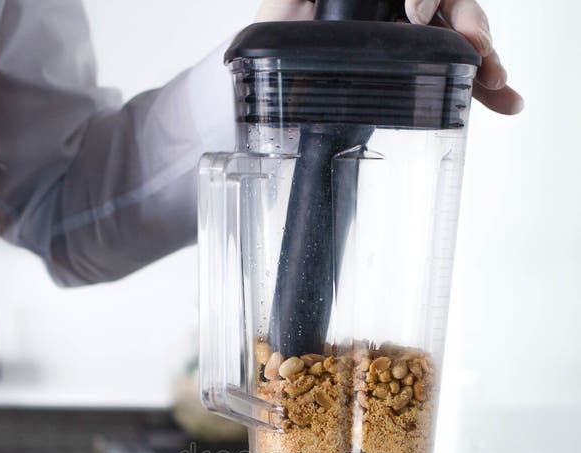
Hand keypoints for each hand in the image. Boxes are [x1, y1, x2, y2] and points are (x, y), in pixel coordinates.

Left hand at [255, 0, 522, 114]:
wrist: (285, 84)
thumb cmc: (285, 39)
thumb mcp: (286, 10)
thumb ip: (297, 0)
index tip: (416, 13)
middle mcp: (404, 5)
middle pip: (455, 4)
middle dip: (470, 25)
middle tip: (475, 49)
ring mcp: (420, 37)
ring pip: (466, 38)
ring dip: (487, 59)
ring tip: (497, 82)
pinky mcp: (428, 69)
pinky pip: (464, 74)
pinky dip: (489, 90)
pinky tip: (508, 103)